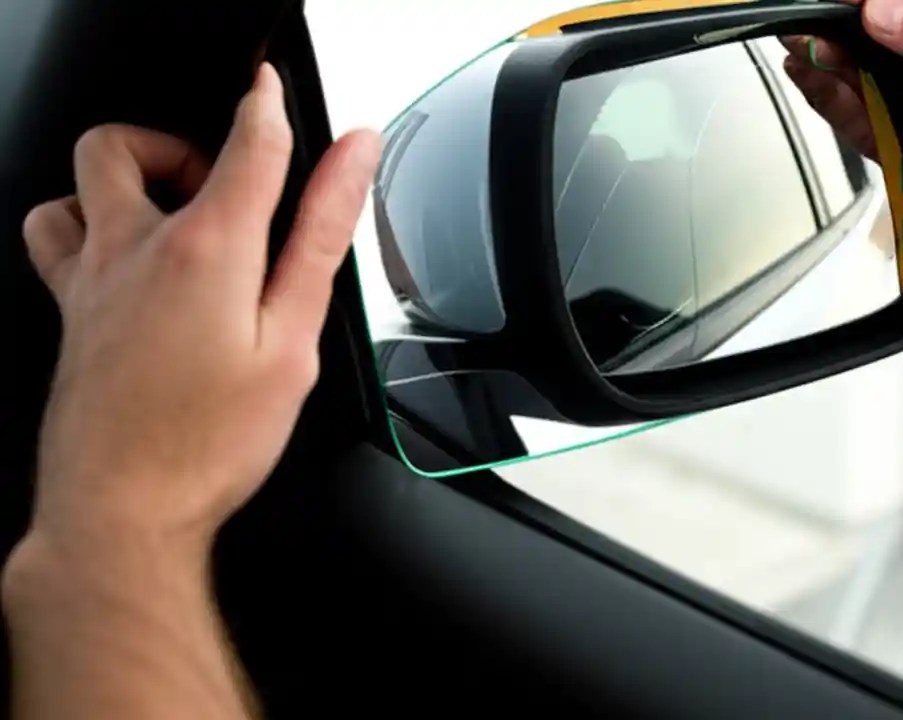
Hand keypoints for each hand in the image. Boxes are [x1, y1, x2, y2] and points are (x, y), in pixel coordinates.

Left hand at [19, 64, 379, 561]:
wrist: (120, 509)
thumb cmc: (209, 439)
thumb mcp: (294, 337)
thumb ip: (320, 236)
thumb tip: (349, 160)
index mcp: (204, 248)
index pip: (248, 142)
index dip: (271, 106)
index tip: (279, 93)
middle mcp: (135, 249)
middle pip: (130, 146)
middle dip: (184, 144)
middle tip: (227, 184)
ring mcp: (91, 280)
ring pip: (76, 186)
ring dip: (124, 179)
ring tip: (173, 214)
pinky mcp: (69, 314)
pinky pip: (55, 237)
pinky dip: (84, 225)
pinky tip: (126, 260)